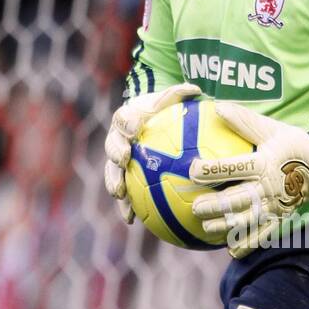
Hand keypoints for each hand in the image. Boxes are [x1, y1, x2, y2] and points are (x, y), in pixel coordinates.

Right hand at [104, 82, 201, 223]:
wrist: (150, 123)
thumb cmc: (165, 111)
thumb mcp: (174, 100)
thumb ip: (181, 95)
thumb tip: (196, 89)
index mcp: (127, 119)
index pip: (124, 118)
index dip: (127, 122)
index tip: (136, 126)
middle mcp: (118, 139)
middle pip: (112, 145)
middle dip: (116, 152)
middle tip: (124, 159)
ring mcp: (118, 161)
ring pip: (112, 172)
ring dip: (114, 182)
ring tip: (120, 194)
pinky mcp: (123, 179)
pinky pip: (123, 194)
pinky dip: (126, 206)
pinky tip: (132, 219)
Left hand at [189, 102, 308, 257]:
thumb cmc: (292, 144)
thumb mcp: (270, 129)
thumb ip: (244, 120)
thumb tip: (218, 106)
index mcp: (263, 164)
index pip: (233, 168)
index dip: (212, 170)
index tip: (192, 170)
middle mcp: (268, 187)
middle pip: (237, 198)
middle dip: (215, 205)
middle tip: (195, 208)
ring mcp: (275, 205)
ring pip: (247, 219)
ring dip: (226, 226)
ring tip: (206, 229)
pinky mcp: (281, 218)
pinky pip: (263, 234)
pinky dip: (248, 244)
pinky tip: (231, 251)